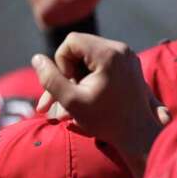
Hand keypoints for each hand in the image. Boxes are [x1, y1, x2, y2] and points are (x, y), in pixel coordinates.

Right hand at [31, 33, 164, 175]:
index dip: (62, 62)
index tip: (68, 84)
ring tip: (70, 102)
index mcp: (108, 54)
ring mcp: (127, 56)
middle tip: (62, 96)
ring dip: (76, 77)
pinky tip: (84, 97)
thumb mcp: (71, 101)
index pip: (71, 42)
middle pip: (79, 48)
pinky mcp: (129, 65)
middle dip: (67, 71)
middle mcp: (121, 49)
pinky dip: (89, 77)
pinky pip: (100, 63)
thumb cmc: (106, 120)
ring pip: (88, 57)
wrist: (140, 135)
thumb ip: (50, 79)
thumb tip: (36, 58)